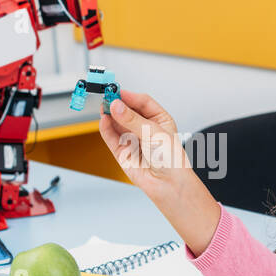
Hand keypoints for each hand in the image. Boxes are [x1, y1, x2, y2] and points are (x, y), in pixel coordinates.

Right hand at [97, 89, 221, 254]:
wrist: (169, 184)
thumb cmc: (172, 160)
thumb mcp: (153, 133)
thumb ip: (132, 119)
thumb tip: (117, 106)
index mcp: (159, 119)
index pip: (142, 102)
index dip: (129, 95)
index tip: (117, 91)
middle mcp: (145, 128)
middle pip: (128, 111)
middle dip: (117, 103)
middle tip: (107, 96)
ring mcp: (133, 140)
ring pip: (117, 123)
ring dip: (110, 114)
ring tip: (104, 107)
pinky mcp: (122, 152)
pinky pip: (111, 137)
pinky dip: (106, 129)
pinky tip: (103, 120)